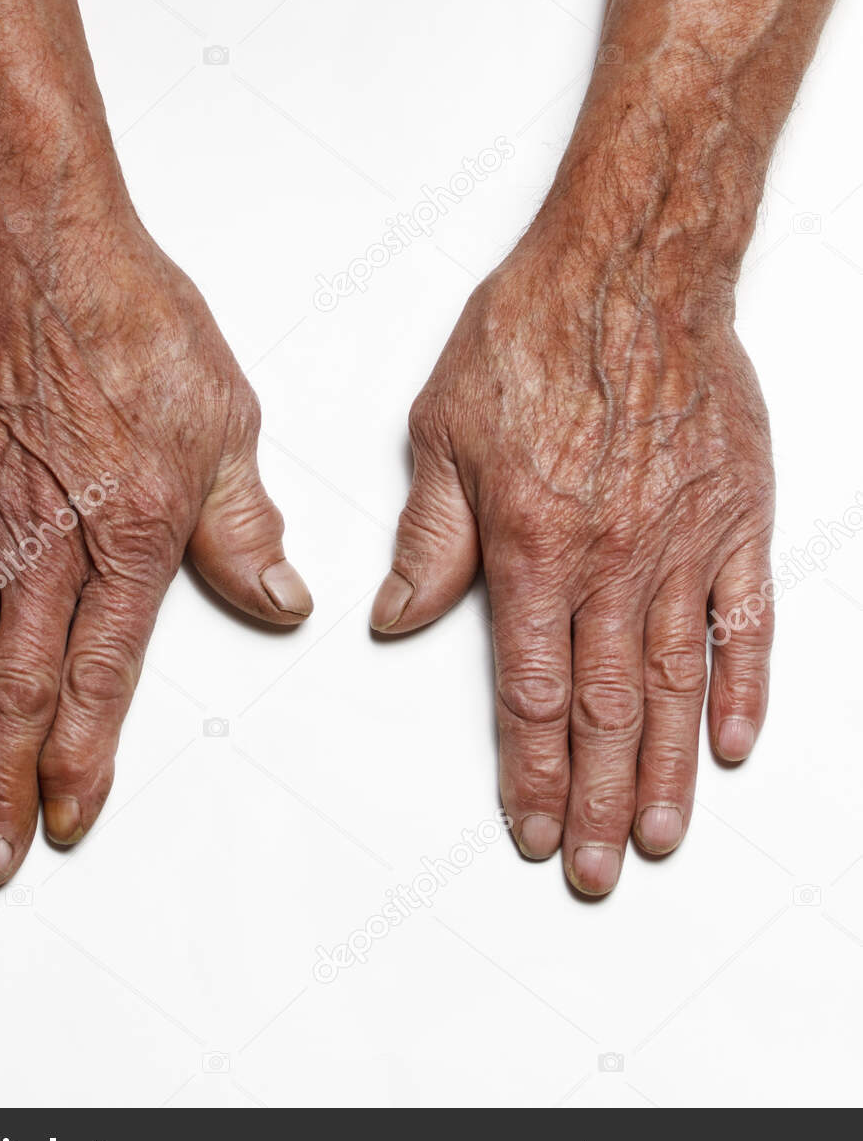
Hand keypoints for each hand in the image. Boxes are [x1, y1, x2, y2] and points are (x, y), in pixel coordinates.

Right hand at [0, 209, 310, 885]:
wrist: (40, 253)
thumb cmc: (134, 325)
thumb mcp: (225, 422)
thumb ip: (244, 526)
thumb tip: (283, 601)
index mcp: (133, 530)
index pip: (103, 672)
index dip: (83, 755)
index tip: (71, 814)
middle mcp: (48, 538)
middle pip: (19, 685)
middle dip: (6, 781)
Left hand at [372, 210, 773, 894]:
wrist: (629, 271)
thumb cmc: (532, 336)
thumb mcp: (445, 432)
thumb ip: (429, 537)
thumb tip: (394, 616)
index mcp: (531, 545)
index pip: (531, 691)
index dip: (530, 770)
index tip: (527, 826)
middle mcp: (610, 560)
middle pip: (604, 710)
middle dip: (594, 801)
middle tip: (591, 869)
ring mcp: (682, 543)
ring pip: (673, 684)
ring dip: (664, 771)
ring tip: (657, 838)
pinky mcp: (737, 518)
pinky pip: (745, 621)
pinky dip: (742, 687)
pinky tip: (731, 743)